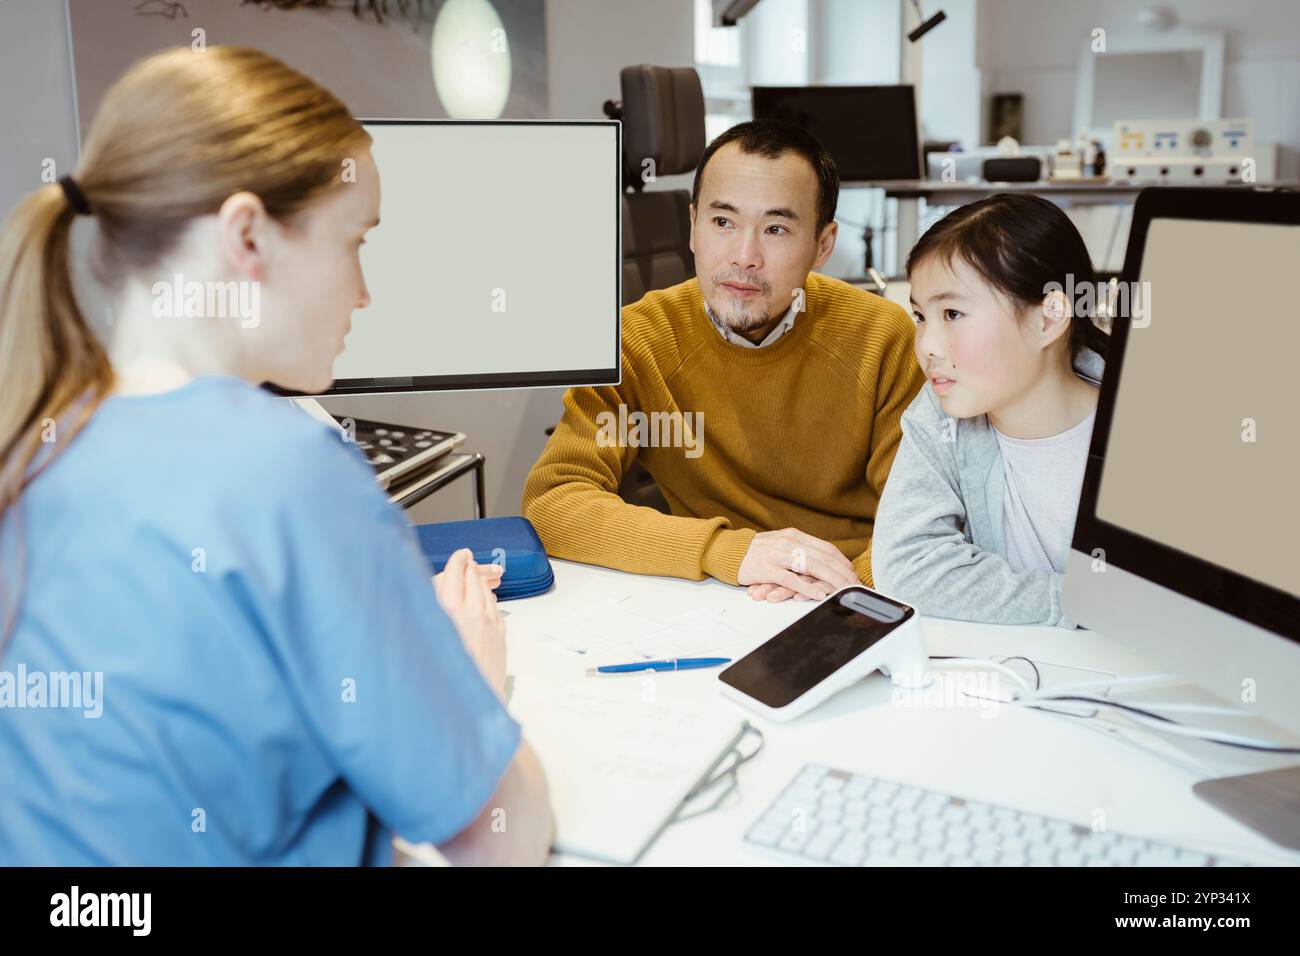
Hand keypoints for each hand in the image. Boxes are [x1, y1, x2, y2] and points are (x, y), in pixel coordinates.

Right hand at [433, 549, 506, 694]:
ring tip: (477, 576)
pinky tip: (488, 602)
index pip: (454, 575)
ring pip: (487, 595)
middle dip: (470, 568)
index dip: (457, 561)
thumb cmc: (442, 681)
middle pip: (473, 581)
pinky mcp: (500, 640)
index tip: (459, 554)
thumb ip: (425, 615)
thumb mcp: (422, 643)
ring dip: (482, 583)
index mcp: (449, 612)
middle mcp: (472, 615)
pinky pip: (496, 612)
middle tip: (467, 560)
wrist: (469, 708)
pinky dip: (491, 602)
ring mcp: (489, 627)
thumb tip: (422, 597)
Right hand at [737, 528, 859, 601]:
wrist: (727, 551)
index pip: (826, 548)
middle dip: (843, 573)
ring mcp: (777, 555)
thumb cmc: (756, 552)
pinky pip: (791, 579)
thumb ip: (801, 552)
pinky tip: (820, 595)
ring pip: (812, 567)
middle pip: (823, 558)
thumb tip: (825, 564)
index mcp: (795, 536)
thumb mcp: (782, 545)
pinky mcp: (766, 568)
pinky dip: (807, 588)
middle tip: (856, 586)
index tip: (854, 574)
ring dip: (832, 579)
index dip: (842, 562)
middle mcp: (789, 542)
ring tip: (844, 590)